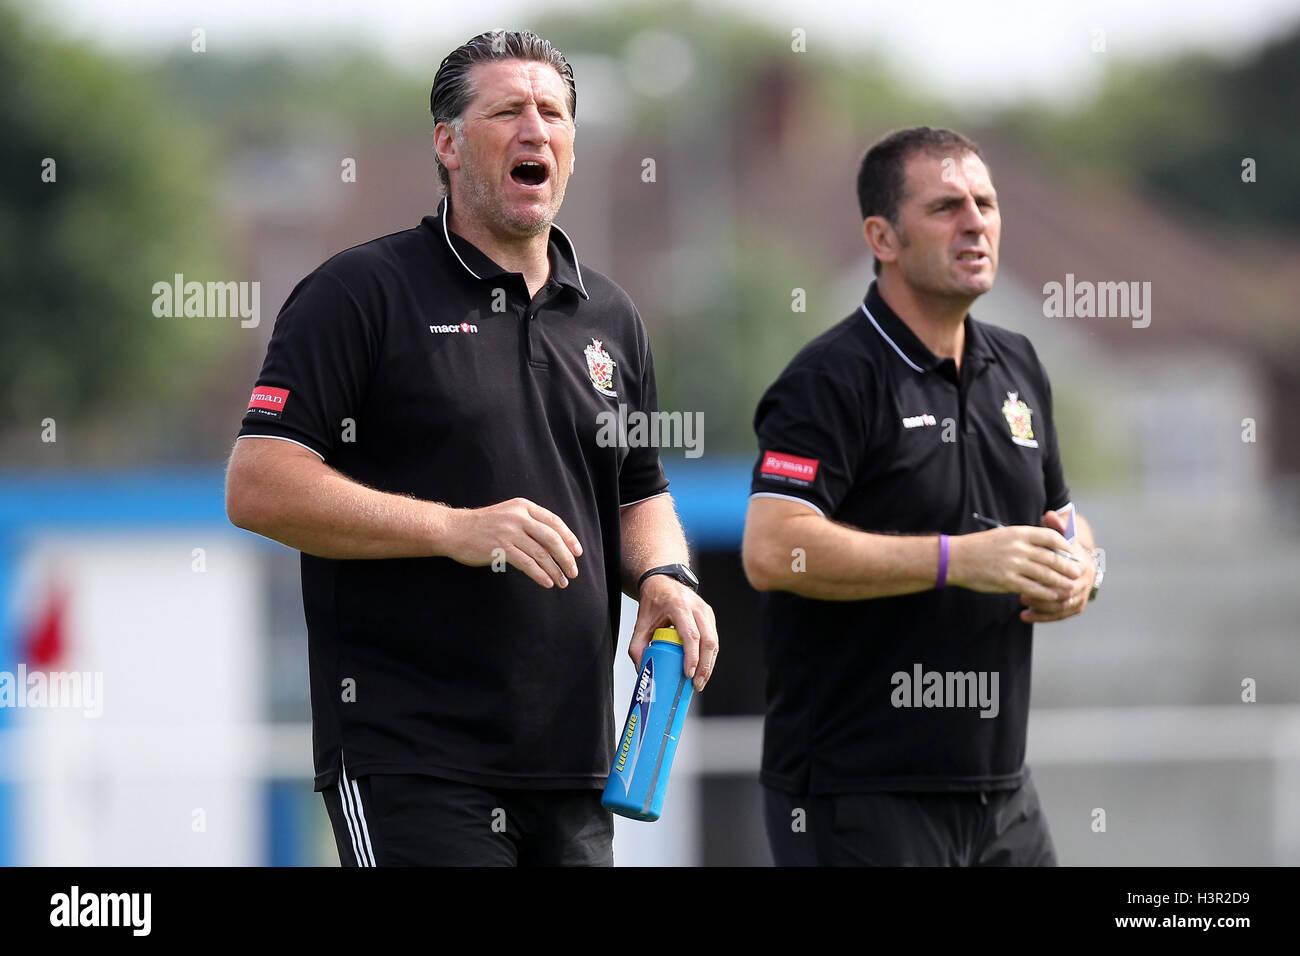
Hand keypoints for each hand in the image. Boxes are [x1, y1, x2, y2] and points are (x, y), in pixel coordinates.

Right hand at [442, 497, 582, 588]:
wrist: (454, 529)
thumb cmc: (482, 526)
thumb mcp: (508, 515)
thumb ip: (529, 523)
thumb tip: (554, 543)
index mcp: (523, 507)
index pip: (554, 521)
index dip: (569, 538)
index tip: (577, 552)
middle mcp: (519, 517)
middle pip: (552, 538)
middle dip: (566, 557)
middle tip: (573, 571)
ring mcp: (509, 532)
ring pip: (541, 553)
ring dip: (555, 570)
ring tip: (562, 582)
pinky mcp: (501, 548)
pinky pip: (527, 563)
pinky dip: (540, 574)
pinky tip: (547, 582)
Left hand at [628, 575, 718, 691]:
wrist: (663, 581)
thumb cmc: (652, 602)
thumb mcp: (641, 623)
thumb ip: (637, 646)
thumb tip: (642, 671)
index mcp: (678, 606)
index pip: (691, 635)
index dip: (692, 656)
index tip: (688, 674)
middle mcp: (696, 608)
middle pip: (708, 641)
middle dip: (705, 666)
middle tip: (696, 684)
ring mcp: (706, 611)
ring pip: (714, 642)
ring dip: (709, 664)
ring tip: (700, 681)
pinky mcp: (710, 616)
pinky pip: (714, 639)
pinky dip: (710, 656)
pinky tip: (703, 669)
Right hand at [948, 523, 1081, 603]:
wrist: (956, 558)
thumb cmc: (979, 547)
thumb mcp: (1003, 535)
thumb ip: (1023, 540)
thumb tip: (1044, 548)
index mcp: (1018, 533)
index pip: (1050, 536)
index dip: (1065, 545)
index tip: (1072, 553)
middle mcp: (1018, 547)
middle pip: (1052, 557)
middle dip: (1068, 567)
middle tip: (1078, 573)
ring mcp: (1013, 564)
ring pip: (1046, 575)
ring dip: (1061, 582)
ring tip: (1070, 587)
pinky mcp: (1007, 581)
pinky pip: (1033, 588)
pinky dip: (1046, 593)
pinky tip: (1052, 597)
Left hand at [1018, 509, 1094, 622]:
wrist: (1076, 561)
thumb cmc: (1061, 548)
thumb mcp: (1058, 536)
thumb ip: (1054, 527)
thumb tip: (1050, 515)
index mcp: (1082, 565)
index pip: (1066, 574)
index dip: (1048, 577)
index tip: (1027, 577)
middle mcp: (1085, 582)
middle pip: (1065, 593)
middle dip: (1043, 595)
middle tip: (1021, 595)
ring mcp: (1082, 596)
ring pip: (1062, 606)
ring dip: (1042, 608)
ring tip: (1022, 604)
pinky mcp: (1076, 606)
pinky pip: (1060, 615)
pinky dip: (1043, 617)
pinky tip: (1025, 617)